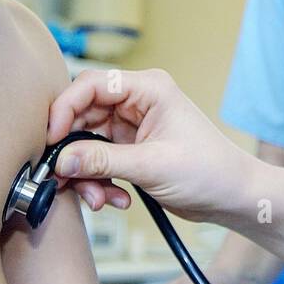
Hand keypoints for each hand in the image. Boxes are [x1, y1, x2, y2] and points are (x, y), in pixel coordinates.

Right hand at [47, 68, 256, 224]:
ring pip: (86, 142)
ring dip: (86, 173)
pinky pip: (98, 161)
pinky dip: (99, 181)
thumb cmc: (210, 171)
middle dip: (73, 151)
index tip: (51, 140)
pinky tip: (116, 198)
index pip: (90, 85)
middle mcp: (137, 102)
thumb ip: (103, 161)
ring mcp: (132, 126)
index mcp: (148, 89)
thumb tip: (61, 160)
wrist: (232, 197)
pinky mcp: (130, 149)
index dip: (64, 109)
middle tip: (64, 178)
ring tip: (100, 198)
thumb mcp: (152, 166)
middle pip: (82, 115)